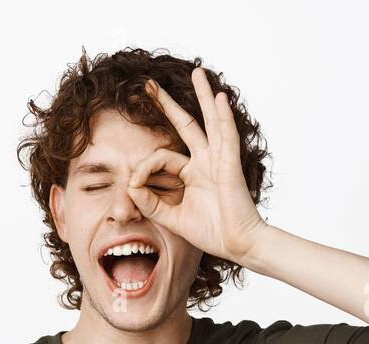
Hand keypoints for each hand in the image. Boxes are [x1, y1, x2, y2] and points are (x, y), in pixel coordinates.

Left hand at [128, 67, 267, 267]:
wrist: (238, 244)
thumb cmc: (212, 232)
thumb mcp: (173, 218)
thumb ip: (152, 204)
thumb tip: (130, 187)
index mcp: (192, 173)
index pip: (160, 158)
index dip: (143, 168)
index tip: (133, 185)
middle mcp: (205, 161)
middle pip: (185, 124)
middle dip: (167, 104)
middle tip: (149, 85)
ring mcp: (218, 159)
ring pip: (210, 120)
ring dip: (203, 96)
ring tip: (198, 72)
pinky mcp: (230, 164)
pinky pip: (226, 135)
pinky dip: (222, 116)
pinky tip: (218, 98)